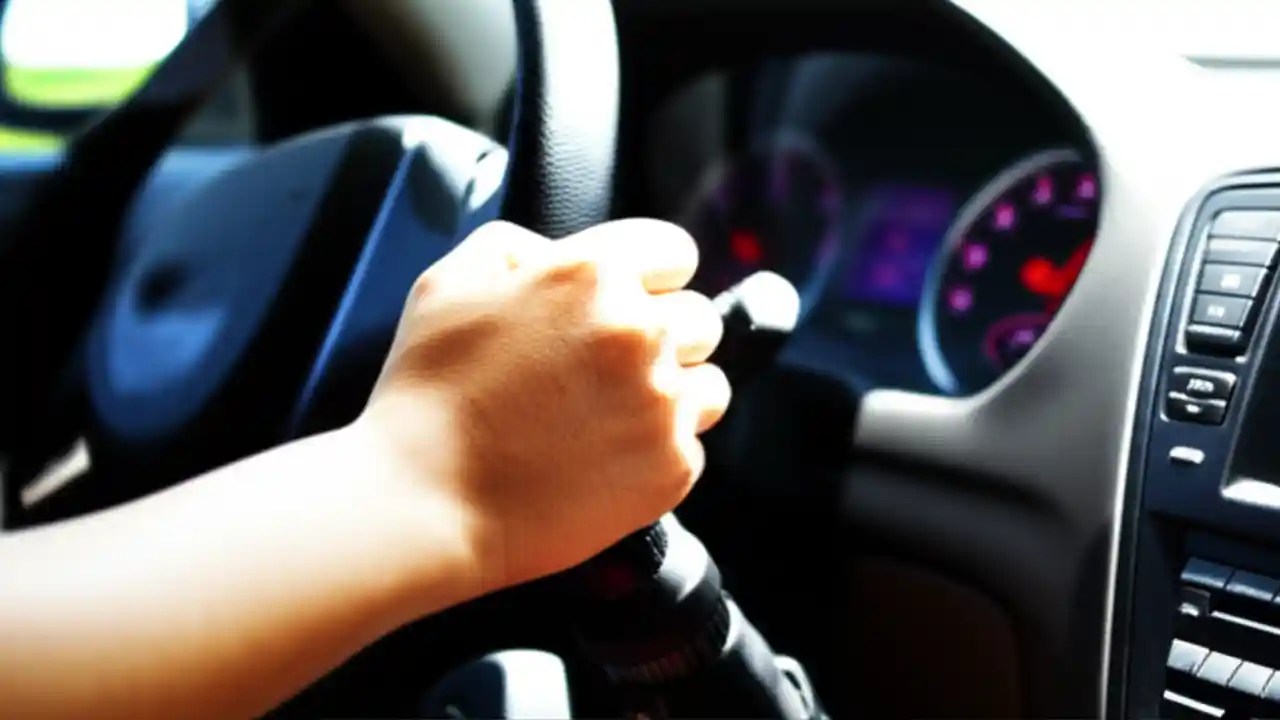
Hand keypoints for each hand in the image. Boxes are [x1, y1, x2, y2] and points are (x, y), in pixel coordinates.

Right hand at [355, 219, 729, 596]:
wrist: (426, 501)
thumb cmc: (429, 394)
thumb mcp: (449, 280)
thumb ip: (518, 246)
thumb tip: (558, 254)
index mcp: (593, 274)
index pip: (674, 252)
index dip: (648, 276)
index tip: (628, 301)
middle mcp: (640, 331)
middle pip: (700, 317)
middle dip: (662, 335)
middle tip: (605, 369)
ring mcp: (662, 402)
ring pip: (708, 380)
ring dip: (671, 392)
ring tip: (607, 415)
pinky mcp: (672, 466)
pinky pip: (692, 443)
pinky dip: (656, 450)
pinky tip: (602, 456)